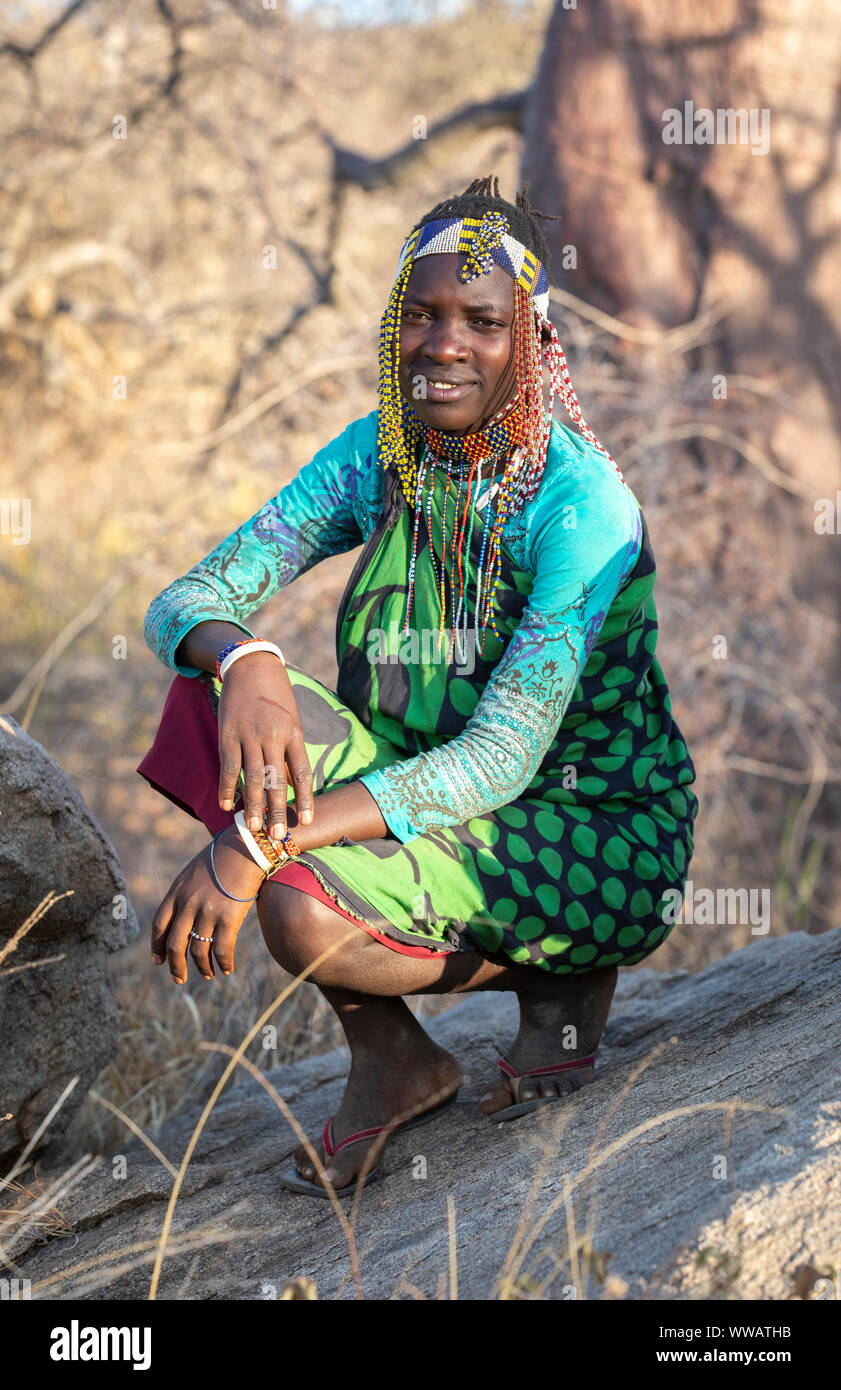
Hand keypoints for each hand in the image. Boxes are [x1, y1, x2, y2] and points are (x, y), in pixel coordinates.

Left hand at [150, 824, 266, 983]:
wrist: (246, 847)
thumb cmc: (223, 858)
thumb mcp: (194, 872)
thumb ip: (185, 894)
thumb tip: (183, 918)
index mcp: (176, 892)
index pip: (159, 925)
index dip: (157, 946)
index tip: (158, 961)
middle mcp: (188, 904)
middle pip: (175, 944)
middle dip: (176, 966)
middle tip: (179, 980)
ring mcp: (208, 912)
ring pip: (198, 951)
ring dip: (202, 968)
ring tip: (208, 975)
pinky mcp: (229, 917)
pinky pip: (222, 949)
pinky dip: (223, 963)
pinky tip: (227, 970)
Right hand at [217, 650, 313, 840]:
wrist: (251, 666)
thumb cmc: (276, 697)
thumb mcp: (292, 720)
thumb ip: (291, 752)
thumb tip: (291, 785)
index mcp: (293, 733)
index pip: (302, 773)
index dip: (305, 799)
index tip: (307, 822)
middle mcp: (273, 736)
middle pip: (277, 781)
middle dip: (277, 810)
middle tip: (277, 836)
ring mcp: (249, 736)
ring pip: (252, 777)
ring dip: (253, 805)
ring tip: (253, 828)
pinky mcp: (228, 734)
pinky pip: (229, 766)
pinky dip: (228, 788)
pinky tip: (227, 806)